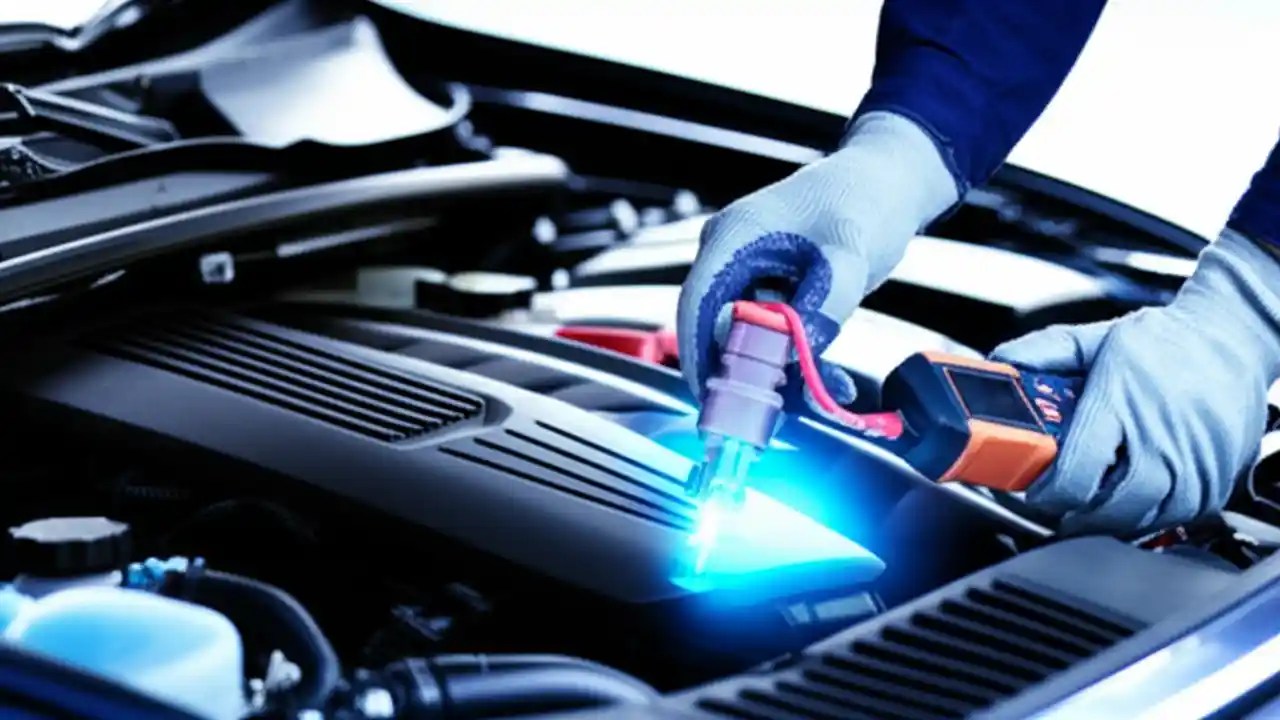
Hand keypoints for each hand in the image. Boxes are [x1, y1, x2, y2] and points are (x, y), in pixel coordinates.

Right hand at [676, 112, 956, 410]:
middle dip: (739, 372)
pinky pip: (768, 332)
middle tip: (763, 413)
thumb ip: (820, 310)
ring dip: (773, 371)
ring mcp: (748, 271)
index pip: (697, 305)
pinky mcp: (771, 286)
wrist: (889, 181)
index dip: (698, 356)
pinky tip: (824, 377)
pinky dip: (792, 357)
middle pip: (715, 327)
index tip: (711, 399)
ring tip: (813, 396)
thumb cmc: (864, 199)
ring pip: (743, 336)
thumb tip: (795, 363)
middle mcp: (731, 255)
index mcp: (734, 237)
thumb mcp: (847, 257)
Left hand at [992, 229, 1279, 536]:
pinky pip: (1181, 515)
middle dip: (1078, 516)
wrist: (1230, 337)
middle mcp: (1159, 437)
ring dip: (1114, 521)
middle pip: (1113, 507)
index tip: (1035, 491)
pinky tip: (1135, 500)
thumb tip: (1002, 364)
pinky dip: (1153, 516)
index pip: (1077, 470)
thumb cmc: (1163, 342)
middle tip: (1061, 507)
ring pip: (1147, 519)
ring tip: (1094, 506)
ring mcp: (1194, 461)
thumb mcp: (1094, 338)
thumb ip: (1043, 352)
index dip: (1048, 492)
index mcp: (1119, 404)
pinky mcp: (1217, 477)